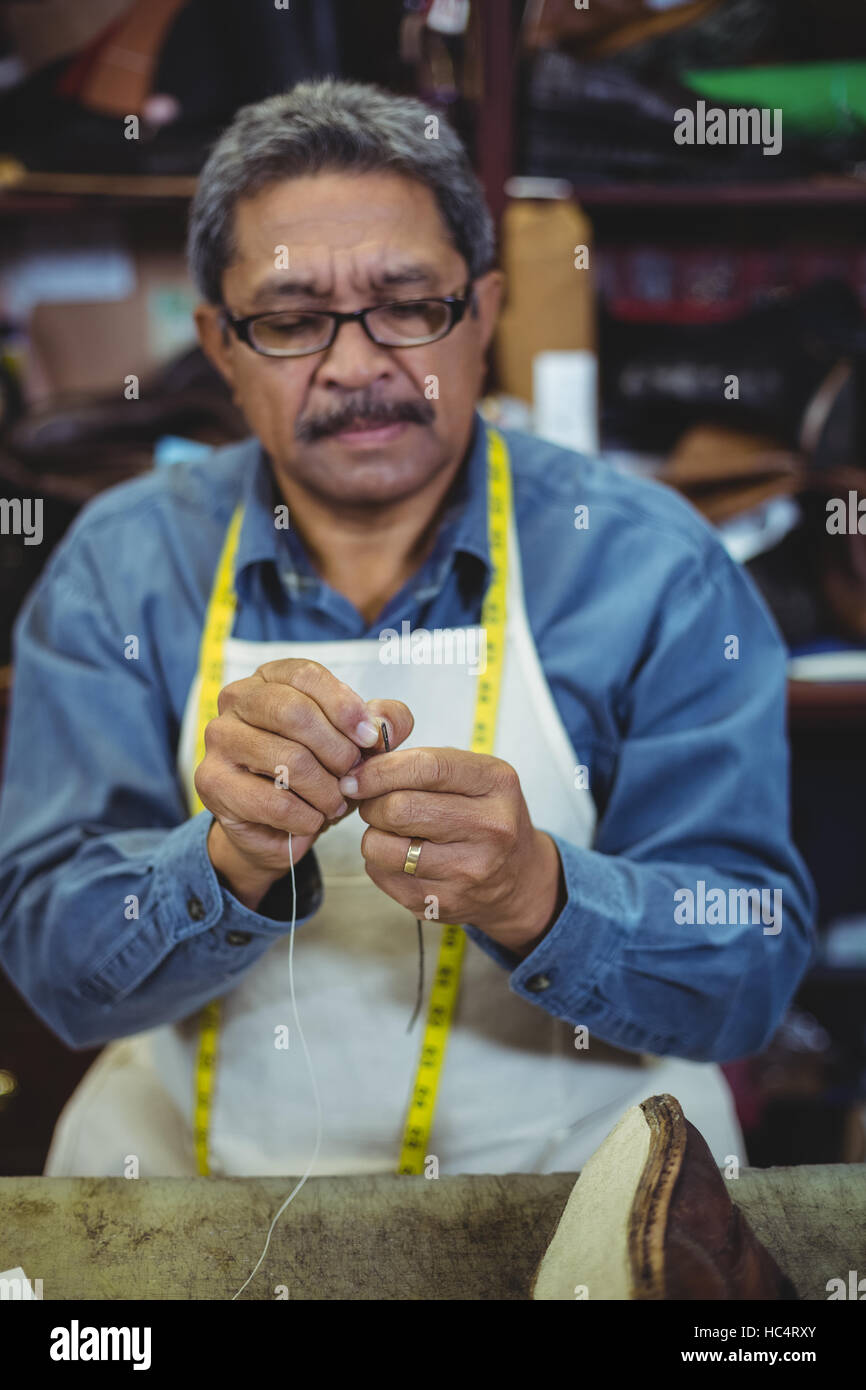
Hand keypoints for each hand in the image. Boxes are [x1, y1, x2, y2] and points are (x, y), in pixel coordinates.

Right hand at [195, 658, 412, 908]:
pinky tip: (313, 820)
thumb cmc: (318, 774)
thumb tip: (384, 723)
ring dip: (326, 790)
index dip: (344, 706)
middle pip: (293, 712)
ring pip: (288, 760)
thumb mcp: (356, 744)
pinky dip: (306, 817)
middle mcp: (235, 699)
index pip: (306, 674)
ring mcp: (219, 739)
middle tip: (352, 777)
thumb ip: (382, 723)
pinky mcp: (211, 782)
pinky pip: (274, 801)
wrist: (277, 828)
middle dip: (336, 750)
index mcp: (270, 677)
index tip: (370, 739)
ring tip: (335, 803)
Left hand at [341, 747, 565, 955]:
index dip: (380, 769)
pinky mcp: (444, 903)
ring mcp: (468, 871)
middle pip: (399, 808)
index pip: (427, 767)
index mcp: (496, 783)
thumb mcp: (474, 775)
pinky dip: (380, 862)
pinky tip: (404, 857)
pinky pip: (381, 875)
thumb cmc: (485, 815)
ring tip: (392, 831)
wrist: (520, 878)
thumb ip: (424, 762)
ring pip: (382, 847)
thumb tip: (360, 766)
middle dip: (372, 803)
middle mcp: (490, 828)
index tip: (357, 774)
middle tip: (375, 803)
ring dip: (373, 834)